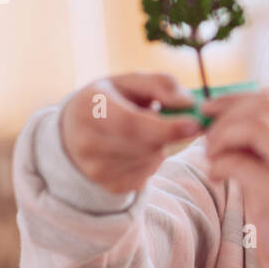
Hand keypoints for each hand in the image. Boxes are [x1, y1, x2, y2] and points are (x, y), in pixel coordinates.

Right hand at [58, 72, 201, 193]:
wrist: (74, 131)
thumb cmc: (111, 100)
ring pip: (149, 162)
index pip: (130, 123)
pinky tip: (138, 150)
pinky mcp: (107, 185)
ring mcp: (95, 168)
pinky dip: (151, 163)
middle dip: (168, 135)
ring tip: (144, 133)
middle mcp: (86, 141)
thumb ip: (161, 85)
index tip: (194, 125)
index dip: (166, 127)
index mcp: (89, 107)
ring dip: (160, 148)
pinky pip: (146, 177)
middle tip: (177, 123)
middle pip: (144, 146)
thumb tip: (189, 103)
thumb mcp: (131, 82)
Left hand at [200, 88, 268, 267]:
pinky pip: (240, 162)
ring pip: (253, 127)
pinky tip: (216, 175)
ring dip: (221, 138)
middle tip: (206, 138)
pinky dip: (220, 164)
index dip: (233, 100)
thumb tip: (215, 110)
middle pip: (262, 107)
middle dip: (225, 117)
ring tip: (211, 157)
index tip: (208, 111)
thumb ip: (258, 138)